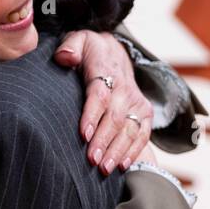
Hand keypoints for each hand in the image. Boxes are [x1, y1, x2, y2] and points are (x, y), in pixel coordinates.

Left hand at [53, 30, 152, 174]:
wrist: (115, 53)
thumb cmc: (90, 51)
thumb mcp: (78, 39)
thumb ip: (70, 47)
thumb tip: (65, 58)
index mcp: (106, 71)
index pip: (100, 94)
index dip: (92, 115)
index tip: (83, 134)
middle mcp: (126, 88)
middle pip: (115, 118)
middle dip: (104, 141)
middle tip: (92, 161)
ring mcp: (137, 102)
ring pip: (129, 129)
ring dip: (118, 151)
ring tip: (104, 169)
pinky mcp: (144, 113)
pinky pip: (142, 135)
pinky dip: (134, 151)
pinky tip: (122, 166)